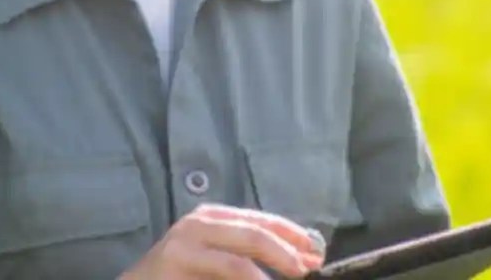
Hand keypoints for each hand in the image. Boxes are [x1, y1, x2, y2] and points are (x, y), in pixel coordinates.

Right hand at [120, 203, 325, 278]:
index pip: (263, 220)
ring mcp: (184, 244)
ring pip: (238, 263)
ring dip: (268, 277)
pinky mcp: (174, 264)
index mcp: (214, 216)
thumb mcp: (217, 255)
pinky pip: (222, 276)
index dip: (293, 236)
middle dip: (287, 255)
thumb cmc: (182, 274)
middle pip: (254, 235)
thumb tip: (302, 259)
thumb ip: (248, 252)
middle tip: (308, 272)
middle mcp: (199, 223)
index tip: (317, 254)